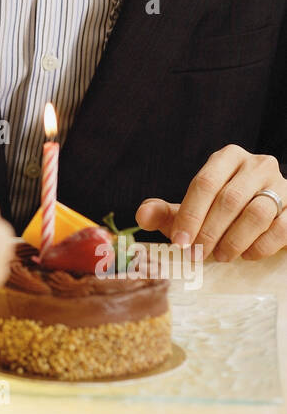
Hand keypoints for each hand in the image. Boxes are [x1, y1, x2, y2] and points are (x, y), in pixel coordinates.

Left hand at [136, 146, 286, 261]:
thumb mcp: (193, 210)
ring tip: (221, 256)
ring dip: (234, 241)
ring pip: (256, 213)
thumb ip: (166, 213)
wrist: (267, 215)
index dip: (190, 215)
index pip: (205, 183)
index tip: (179, 242)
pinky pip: (280, 228)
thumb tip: (141, 215)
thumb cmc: (222, 211)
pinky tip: (246, 255)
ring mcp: (281, 184)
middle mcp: (256, 164)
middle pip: (229, 199)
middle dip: (209, 232)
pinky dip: (260, 246)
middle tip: (197, 255)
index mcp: (227, 157)